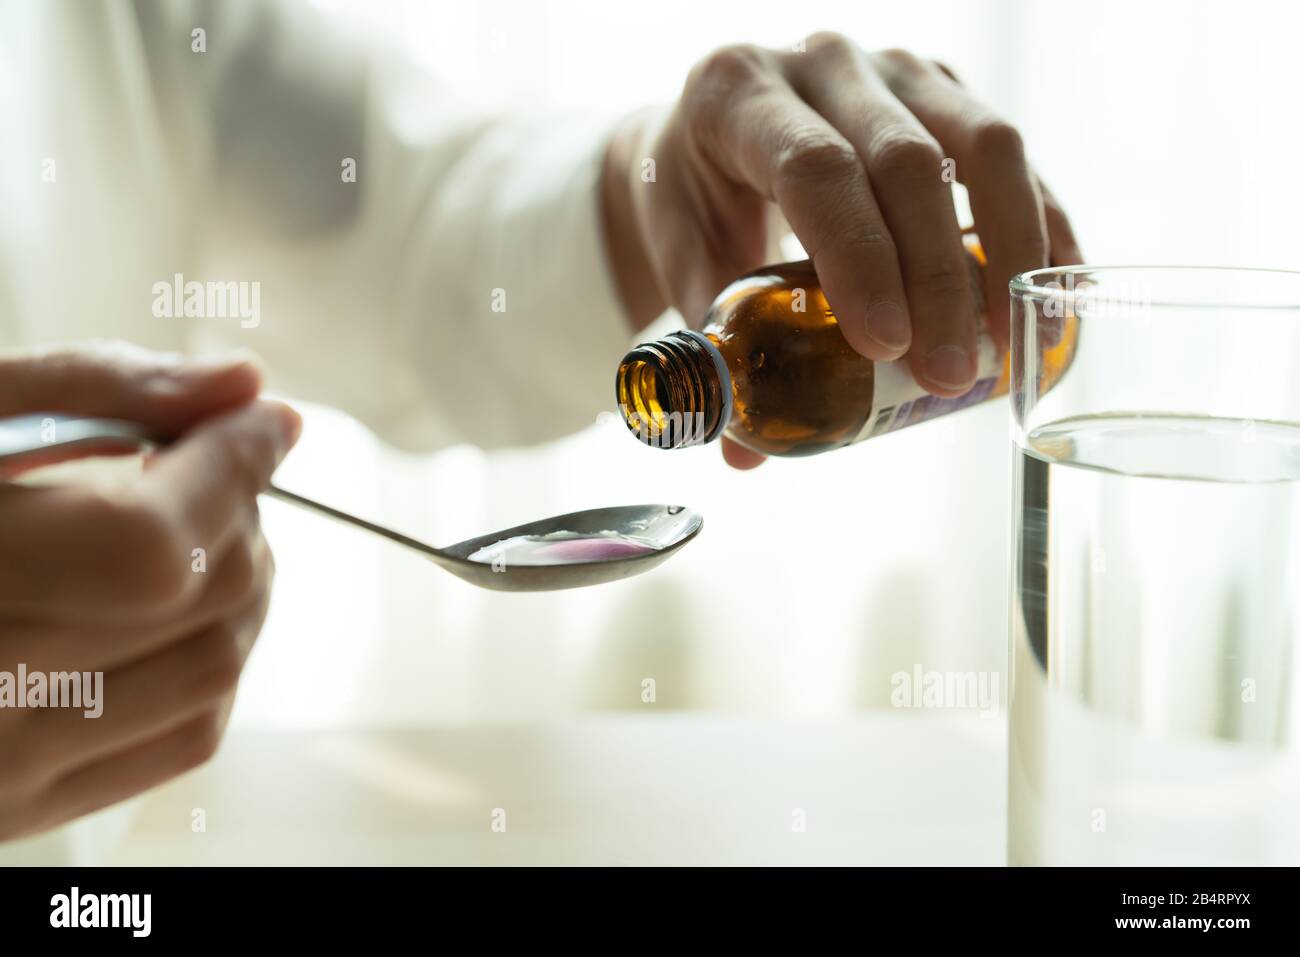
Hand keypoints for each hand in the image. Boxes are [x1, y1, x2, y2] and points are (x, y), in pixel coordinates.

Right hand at [0, 344, 299, 840]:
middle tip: (209, 467)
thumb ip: (94, 385)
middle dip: (238, 509)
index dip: (230, 467)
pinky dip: (214, 653)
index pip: (149, 542)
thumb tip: (244, 384)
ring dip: (243, 581)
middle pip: (203, 594)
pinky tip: (174, 605)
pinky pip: (191, 731)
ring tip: (197, 527)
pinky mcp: (27, 807)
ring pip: (217, 666)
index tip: (265, 419)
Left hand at [601, 34, 1080, 467]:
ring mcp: (894, 70)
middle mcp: (822, 64)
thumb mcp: (682, 252)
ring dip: (1008, 255)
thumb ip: (710, 341)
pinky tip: (1049, 299)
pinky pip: (1011, 156)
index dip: (860, 259)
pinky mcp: (944, 90)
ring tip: (1014, 348)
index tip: (886, 348)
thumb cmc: (695, 196)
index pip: (816, 170)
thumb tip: (745, 454)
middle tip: (949, 375)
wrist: (711, 133)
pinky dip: (1040, 227)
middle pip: (905, 164)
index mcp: (738, 95)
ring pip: (982, 145)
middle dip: (937, 280)